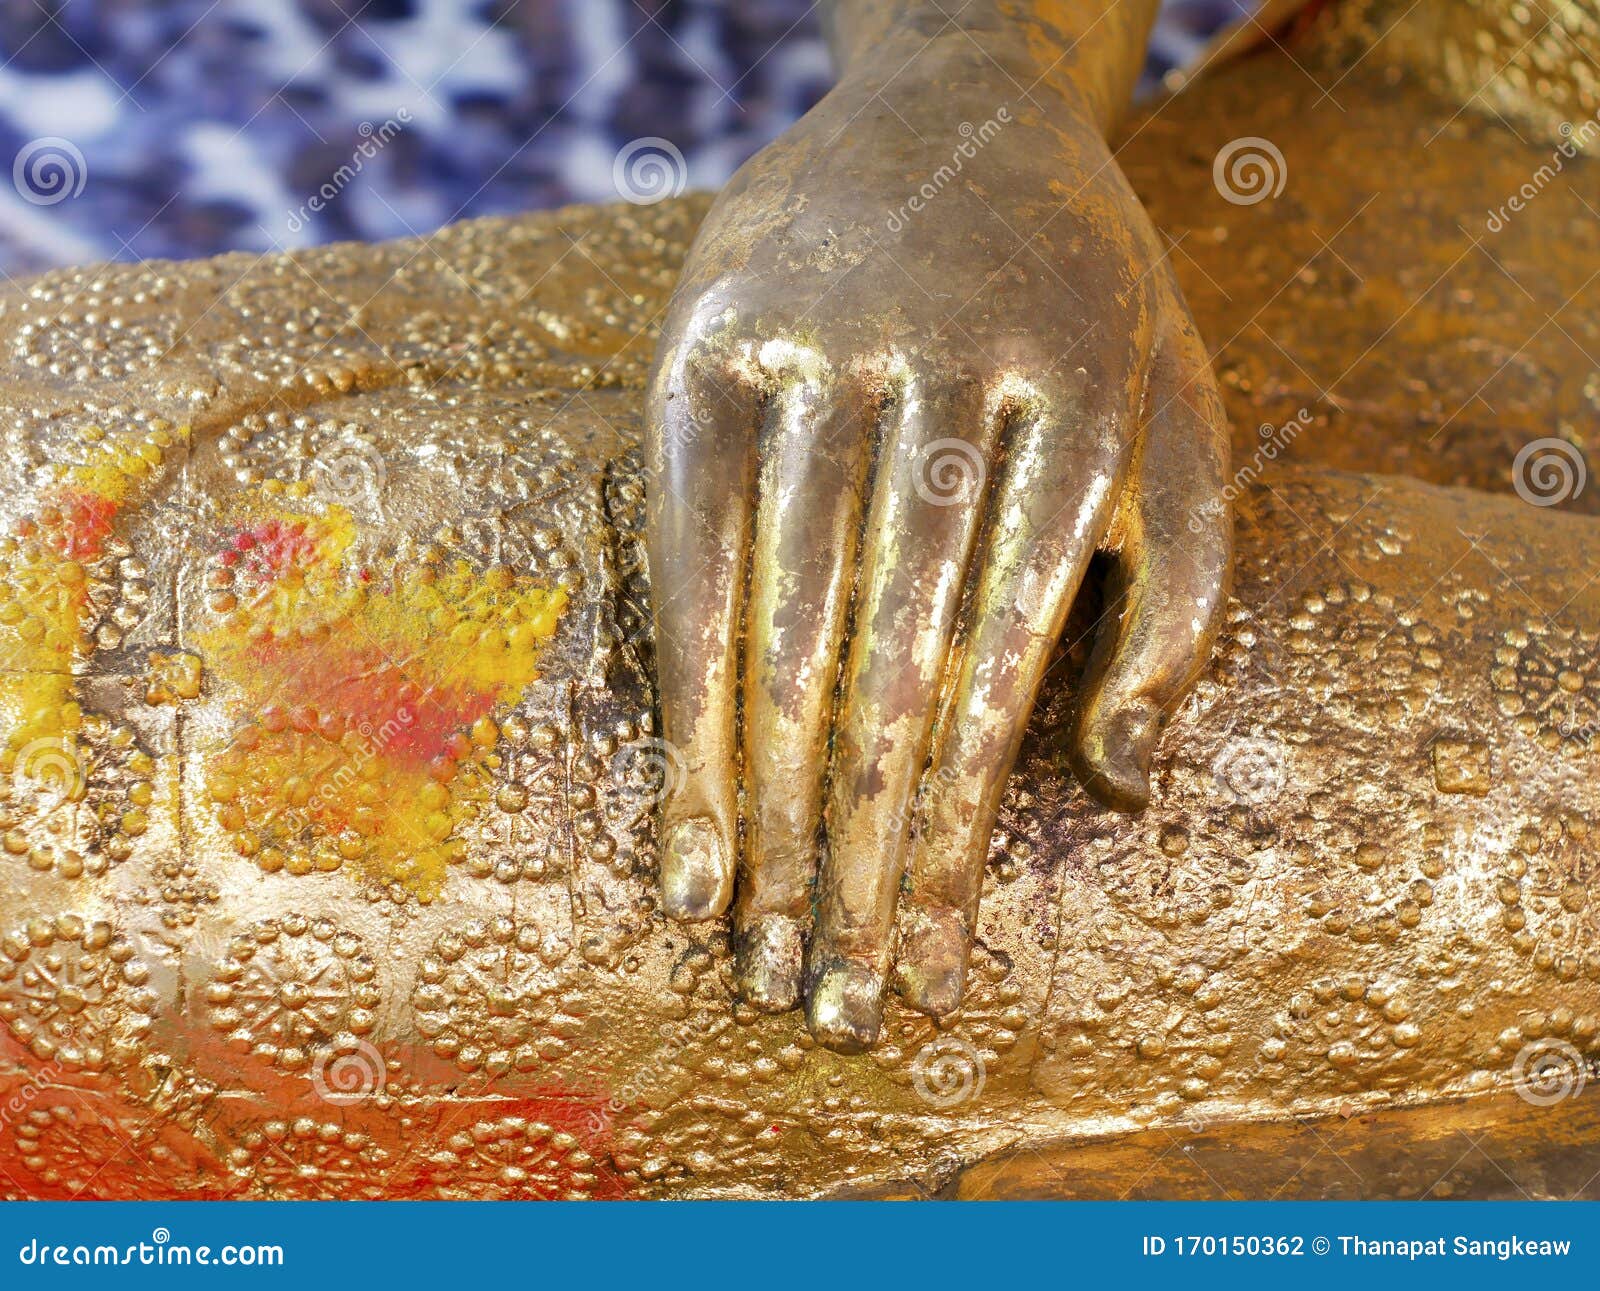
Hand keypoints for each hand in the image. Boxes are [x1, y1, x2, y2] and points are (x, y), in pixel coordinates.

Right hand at [644, 36, 1230, 1050]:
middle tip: (838, 1005)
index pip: (999, 672)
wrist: (955, 107)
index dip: (961, 837)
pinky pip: (684, 555)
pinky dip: (685, 708)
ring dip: (768, 815)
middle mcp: (941, 384)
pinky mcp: (702, 349)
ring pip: (781, 630)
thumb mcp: (1186, 424)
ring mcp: (811, 358)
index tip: (935, 968)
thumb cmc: (1084, 301)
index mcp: (1079, 410)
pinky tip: (687, 831)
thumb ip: (1188, 600)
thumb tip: (1124, 782)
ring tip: (760, 953)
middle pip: (886, 673)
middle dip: (860, 860)